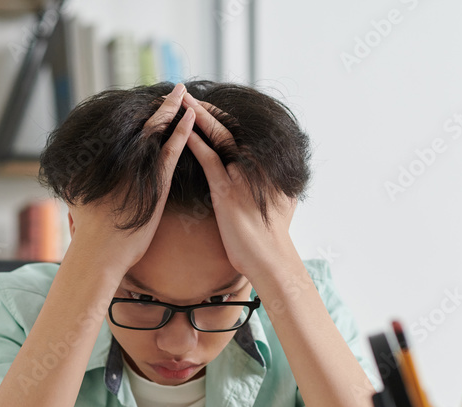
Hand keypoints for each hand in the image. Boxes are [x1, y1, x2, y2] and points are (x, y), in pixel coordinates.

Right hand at [67, 83, 195, 278]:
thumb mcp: (77, 198)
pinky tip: (190, 115)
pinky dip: (182, 130)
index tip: (153, 102)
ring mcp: (140, 166)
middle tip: (174, 88)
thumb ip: (78, 185)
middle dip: (160, 104)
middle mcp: (122, 156)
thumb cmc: (89, 230)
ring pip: (159, 130)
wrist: (100, 250)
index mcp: (106, 157)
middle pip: (144, 122)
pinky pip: (173, 148)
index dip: (143, 114)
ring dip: (172, 109)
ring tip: (183, 92)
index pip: (127, 128)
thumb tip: (69, 185)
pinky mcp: (157, 180)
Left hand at [180, 92, 297, 279]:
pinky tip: (182, 130)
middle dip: (204, 108)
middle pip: (228, 126)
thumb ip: (274, 182)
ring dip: (196, 117)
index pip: (239, 130)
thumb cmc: (273, 234)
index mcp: (266, 163)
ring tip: (179, 102)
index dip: (219, 116)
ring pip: (218, 136)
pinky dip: (195, 142)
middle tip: (184, 94)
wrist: (270, 258)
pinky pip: (209, 159)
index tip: (202, 105)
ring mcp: (242, 175)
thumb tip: (275, 177)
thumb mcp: (282, 200)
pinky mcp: (227, 190)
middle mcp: (257, 163)